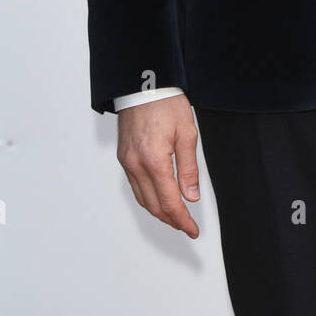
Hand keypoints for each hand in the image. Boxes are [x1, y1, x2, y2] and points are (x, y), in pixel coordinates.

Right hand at [117, 95, 200, 237]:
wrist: (143, 85)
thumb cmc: (165, 103)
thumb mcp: (187, 134)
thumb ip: (189, 169)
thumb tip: (190, 197)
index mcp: (154, 161)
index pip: (169, 202)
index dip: (182, 220)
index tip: (192, 229)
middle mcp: (136, 165)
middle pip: (154, 205)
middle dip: (171, 220)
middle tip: (186, 225)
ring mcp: (127, 161)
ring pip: (142, 198)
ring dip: (158, 211)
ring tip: (174, 216)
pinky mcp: (123, 157)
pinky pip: (135, 185)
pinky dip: (148, 197)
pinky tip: (158, 197)